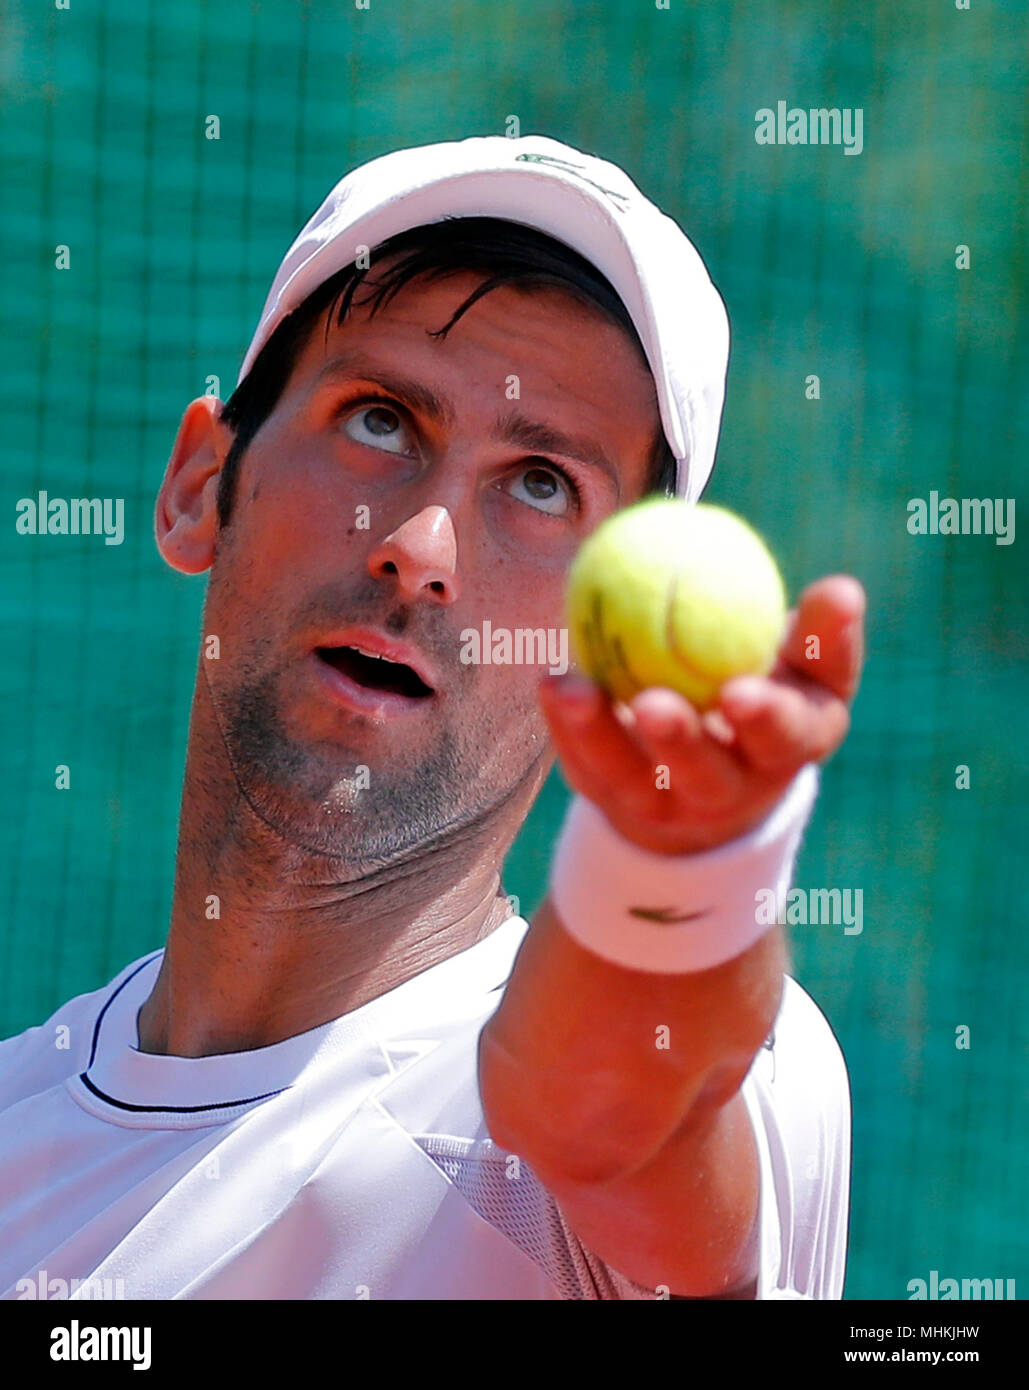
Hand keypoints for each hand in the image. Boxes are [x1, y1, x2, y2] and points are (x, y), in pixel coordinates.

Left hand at [539, 575, 865, 855]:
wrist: (713, 768)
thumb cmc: (768, 683)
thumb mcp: (802, 662)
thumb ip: (818, 633)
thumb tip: (842, 590)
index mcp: (793, 748)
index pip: (790, 734)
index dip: (768, 718)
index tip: (740, 692)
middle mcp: (735, 791)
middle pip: (708, 776)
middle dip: (682, 744)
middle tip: (654, 704)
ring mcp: (672, 805)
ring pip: (635, 778)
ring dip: (602, 733)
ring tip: (573, 686)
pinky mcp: (617, 801)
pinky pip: (587, 764)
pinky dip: (567, 724)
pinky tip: (552, 682)